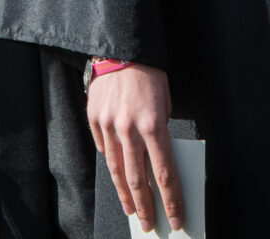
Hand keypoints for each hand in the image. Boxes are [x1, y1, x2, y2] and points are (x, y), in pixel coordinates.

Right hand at [86, 63, 182, 233]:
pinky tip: (116, 175)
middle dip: (146, 206)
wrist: (121, 48)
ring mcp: (108, 125)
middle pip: (138, 180)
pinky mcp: (94, 118)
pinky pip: (103, 148)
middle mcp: (129, 129)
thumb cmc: (149, 75)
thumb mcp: (166, 104)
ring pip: (116, 170)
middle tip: (148, 223)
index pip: (164, 175)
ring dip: (125, 194)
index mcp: (153, 126)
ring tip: (130, 209)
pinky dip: (110, 163)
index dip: (171, 201)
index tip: (175, 218)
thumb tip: (158, 161)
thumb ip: (160, 133)